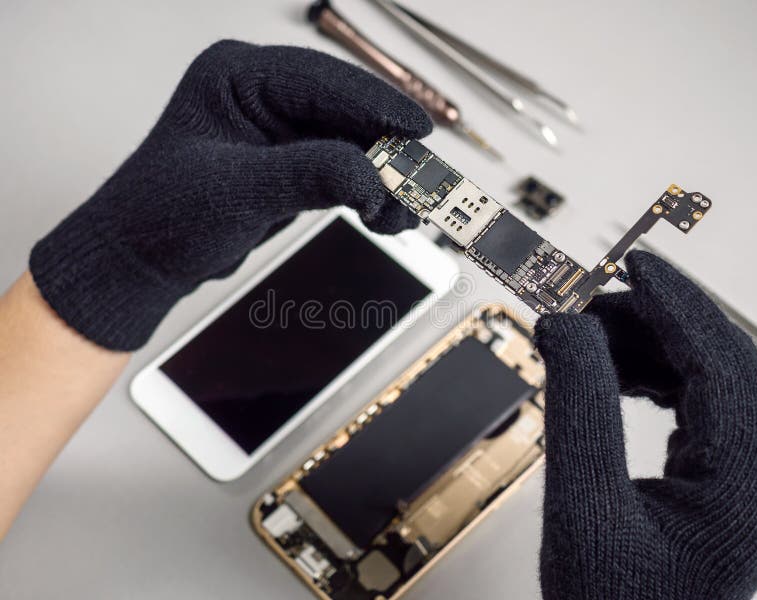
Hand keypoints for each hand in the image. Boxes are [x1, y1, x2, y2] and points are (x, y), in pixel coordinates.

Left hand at [29, 41, 430, 350]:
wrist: (142, 261)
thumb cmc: (165, 217)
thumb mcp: (236, 193)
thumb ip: (307, 175)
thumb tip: (373, 175)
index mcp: (237, 76)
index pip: (322, 81)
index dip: (377, 106)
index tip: (419, 131)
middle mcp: (261, 94)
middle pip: (346, 112)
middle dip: (386, 151)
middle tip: (421, 187)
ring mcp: (278, 128)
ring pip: (351, 142)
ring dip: (383, 177)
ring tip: (404, 214)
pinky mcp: (289, 161)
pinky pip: (342, 168)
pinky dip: (367, 191)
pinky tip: (383, 214)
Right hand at [534, 251, 756, 599]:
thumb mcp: (583, 506)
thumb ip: (576, 409)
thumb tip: (565, 326)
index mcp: (747, 487)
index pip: (723, 365)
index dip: (677, 305)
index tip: (635, 265)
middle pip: (721, 364)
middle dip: (657, 321)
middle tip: (592, 302)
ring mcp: (744, 480)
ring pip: (708, 380)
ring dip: (650, 348)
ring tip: (590, 336)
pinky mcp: (719, 482)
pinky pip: (693, 406)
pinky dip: (650, 378)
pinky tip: (611, 373)